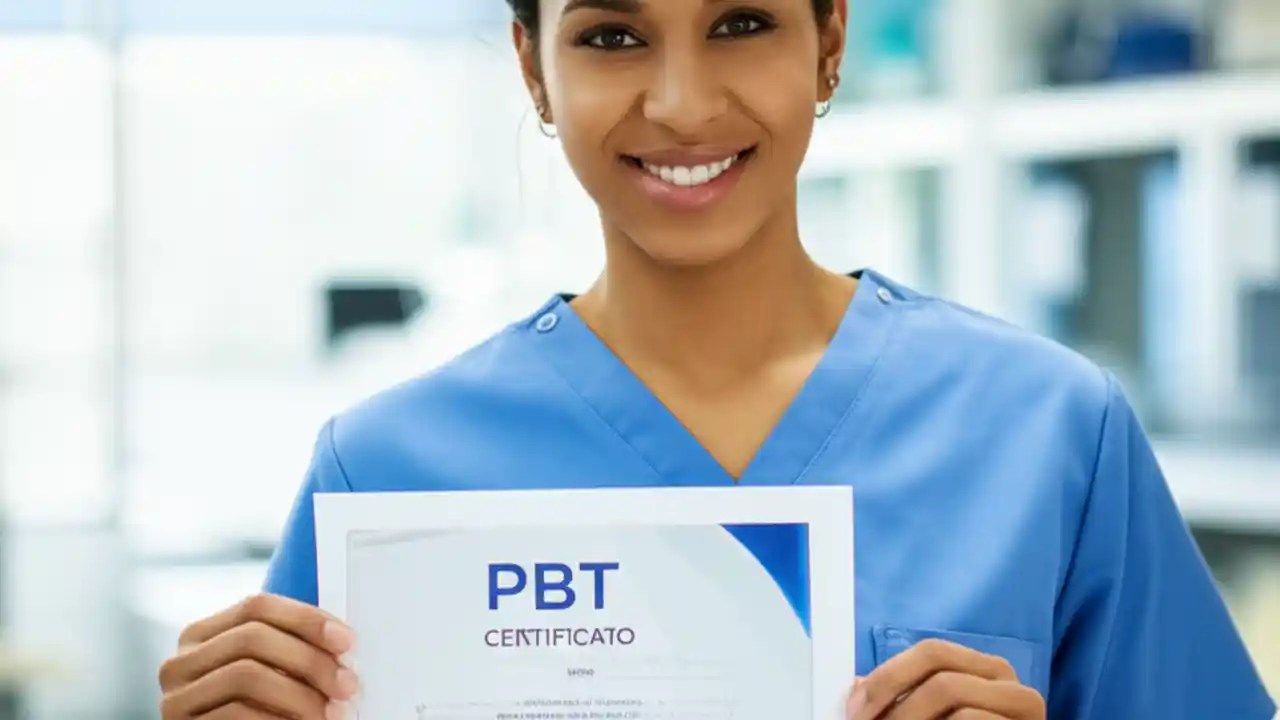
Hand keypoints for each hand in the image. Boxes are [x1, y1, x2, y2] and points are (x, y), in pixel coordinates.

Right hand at [159, 593, 358, 718]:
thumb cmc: (260, 714)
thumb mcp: (271, 675)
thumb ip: (290, 652)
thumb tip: (343, 643)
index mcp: (203, 634)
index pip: (257, 606)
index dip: (307, 619)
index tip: (348, 642)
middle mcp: (181, 661)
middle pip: (253, 637)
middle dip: (310, 660)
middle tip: (348, 685)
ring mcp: (176, 696)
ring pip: (246, 675)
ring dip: (300, 695)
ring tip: (332, 713)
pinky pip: (234, 714)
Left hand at [846, 639, 1045, 718]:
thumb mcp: (933, 716)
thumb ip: (903, 699)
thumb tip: (856, 687)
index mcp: (986, 670)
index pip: (932, 651)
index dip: (887, 677)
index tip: (855, 710)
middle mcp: (1010, 684)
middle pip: (942, 675)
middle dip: (895, 703)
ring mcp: (1025, 709)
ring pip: (954, 697)